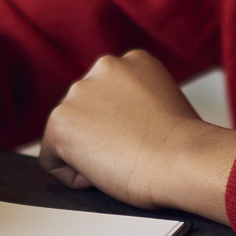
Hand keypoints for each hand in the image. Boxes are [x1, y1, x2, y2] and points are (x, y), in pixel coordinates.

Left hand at [38, 51, 235, 223]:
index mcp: (132, 60)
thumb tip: (119, 125)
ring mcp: (78, 93)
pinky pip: (52, 159)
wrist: (182, 160)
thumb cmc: (183, 146)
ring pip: (69, 134)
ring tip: (120, 160)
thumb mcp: (165, 104)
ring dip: (87, 152)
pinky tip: (102, 173)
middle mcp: (102, 67)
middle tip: (130, 153)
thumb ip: (136, 103)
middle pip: (85, 111)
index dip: (121, 125)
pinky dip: (72, 174)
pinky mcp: (60, 122)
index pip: (108, 95)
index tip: (139, 138)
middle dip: (100, 135)